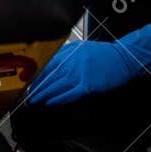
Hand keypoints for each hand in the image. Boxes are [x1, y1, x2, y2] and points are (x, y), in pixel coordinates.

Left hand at [24, 20, 150, 105]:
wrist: (124, 58)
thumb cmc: (106, 54)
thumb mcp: (82, 48)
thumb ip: (66, 55)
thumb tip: (50, 66)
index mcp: (69, 51)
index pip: (47, 64)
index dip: (36, 75)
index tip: (27, 82)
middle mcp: (71, 61)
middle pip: (48, 76)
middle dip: (36, 87)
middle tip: (26, 95)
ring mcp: (79, 73)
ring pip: (56, 86)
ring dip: (43, 95)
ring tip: (34, 101)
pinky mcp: (87, 85)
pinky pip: (68, 94)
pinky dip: (57, 99)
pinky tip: (50, 103)